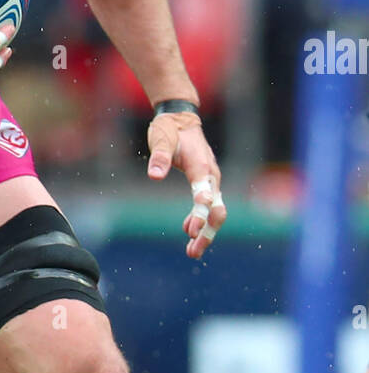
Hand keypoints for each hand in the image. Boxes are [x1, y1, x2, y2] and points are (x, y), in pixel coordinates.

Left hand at [147, 111, 226, 258]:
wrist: (182, 120)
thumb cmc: (171, 129)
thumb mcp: (162, 138)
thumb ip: (160, 157)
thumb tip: (155, 176)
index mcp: (201, 165)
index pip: (204, 191)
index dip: (200, 210)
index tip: (193, 228)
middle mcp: (211, 176)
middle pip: (216, 208)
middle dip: (206, 231)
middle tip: (193, 249)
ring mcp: (210, 181)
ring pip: (214, 212)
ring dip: (205, 232)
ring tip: (192, 252)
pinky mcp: (205, 185)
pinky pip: (206, 207)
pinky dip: (200, 222)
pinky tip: (188, 234)